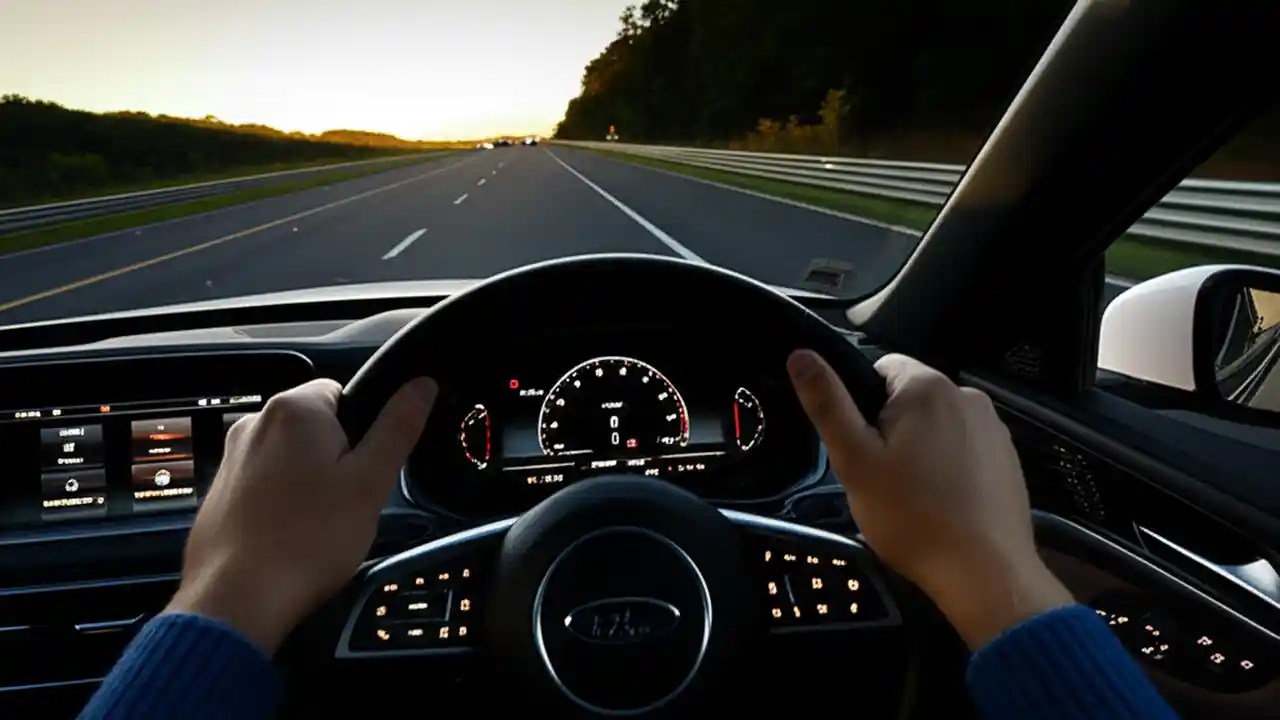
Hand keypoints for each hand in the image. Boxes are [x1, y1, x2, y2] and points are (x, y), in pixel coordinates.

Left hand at [165, 377, 436, 653]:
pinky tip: (289, 536)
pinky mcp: (219, 491)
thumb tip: (421, 386)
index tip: (363, 470)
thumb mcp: (370, 482)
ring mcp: (231, 457)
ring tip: (316, 525)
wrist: (238, 599)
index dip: (363, 431)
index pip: (343, 392)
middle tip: (346, 502)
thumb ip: (398, 427)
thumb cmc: (308, 540)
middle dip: (335, 457)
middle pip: (315, 426)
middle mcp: (255, 423)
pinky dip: (281, 502)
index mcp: (294, 409)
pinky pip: (264, 483)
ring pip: (290, 457)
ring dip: (308, 481)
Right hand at [787, 351, 1071, 647]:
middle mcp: (968, 395)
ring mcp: (995, 428)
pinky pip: (965, 448)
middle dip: (891, 429)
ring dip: (921, 448)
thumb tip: (800, 353)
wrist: (984, 573)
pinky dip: (950, 467)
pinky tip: (945, 504)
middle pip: (910, 399)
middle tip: (881, 478)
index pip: (880, 367)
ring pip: (938, 425)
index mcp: (927, 386)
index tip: (861, 448)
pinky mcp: (1010, 459)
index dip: (861, 406)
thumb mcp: (854, 460)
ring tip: (913, 497)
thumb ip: (827, 403)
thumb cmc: (910, 515)